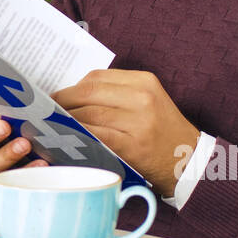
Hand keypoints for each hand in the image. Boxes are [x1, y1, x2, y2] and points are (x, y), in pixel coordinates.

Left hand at [51, 69, 199, 196]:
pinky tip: (69, 138)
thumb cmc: (162, 130)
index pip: (97, 77)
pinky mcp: (132, 146)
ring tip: (54, 124)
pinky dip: (78, 135)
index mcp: (144, 81)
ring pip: (89, 114)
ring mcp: (137, 122)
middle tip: (47, 110)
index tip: (58, 95)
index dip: (72, 86)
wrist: (190, 160)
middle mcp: (142, 98)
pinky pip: (95, 136)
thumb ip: (117, 93)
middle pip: (89, 92)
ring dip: (66, 119)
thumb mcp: (148, 100)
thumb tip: (73, 95)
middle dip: (63, 101)